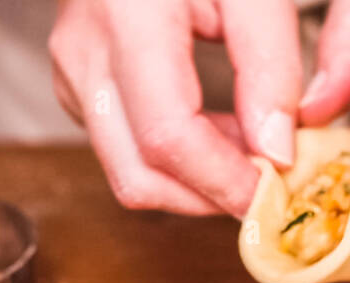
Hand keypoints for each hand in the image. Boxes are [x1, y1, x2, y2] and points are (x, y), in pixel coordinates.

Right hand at [49, 0, 302, 216]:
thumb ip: (270, 64)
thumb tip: (277, 151)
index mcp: (128, 16)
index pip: (168, 136)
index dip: (225, 180)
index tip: (277, 192)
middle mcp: (85, 53)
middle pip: (138, 175)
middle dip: (208, 198)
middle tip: (270, 187)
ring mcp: (72, 75)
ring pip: (129, 172)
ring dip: (195, 182)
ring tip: (252, 153)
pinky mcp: (77, 88)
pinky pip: (124, 149)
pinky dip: (178, 159)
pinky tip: (219, 131)